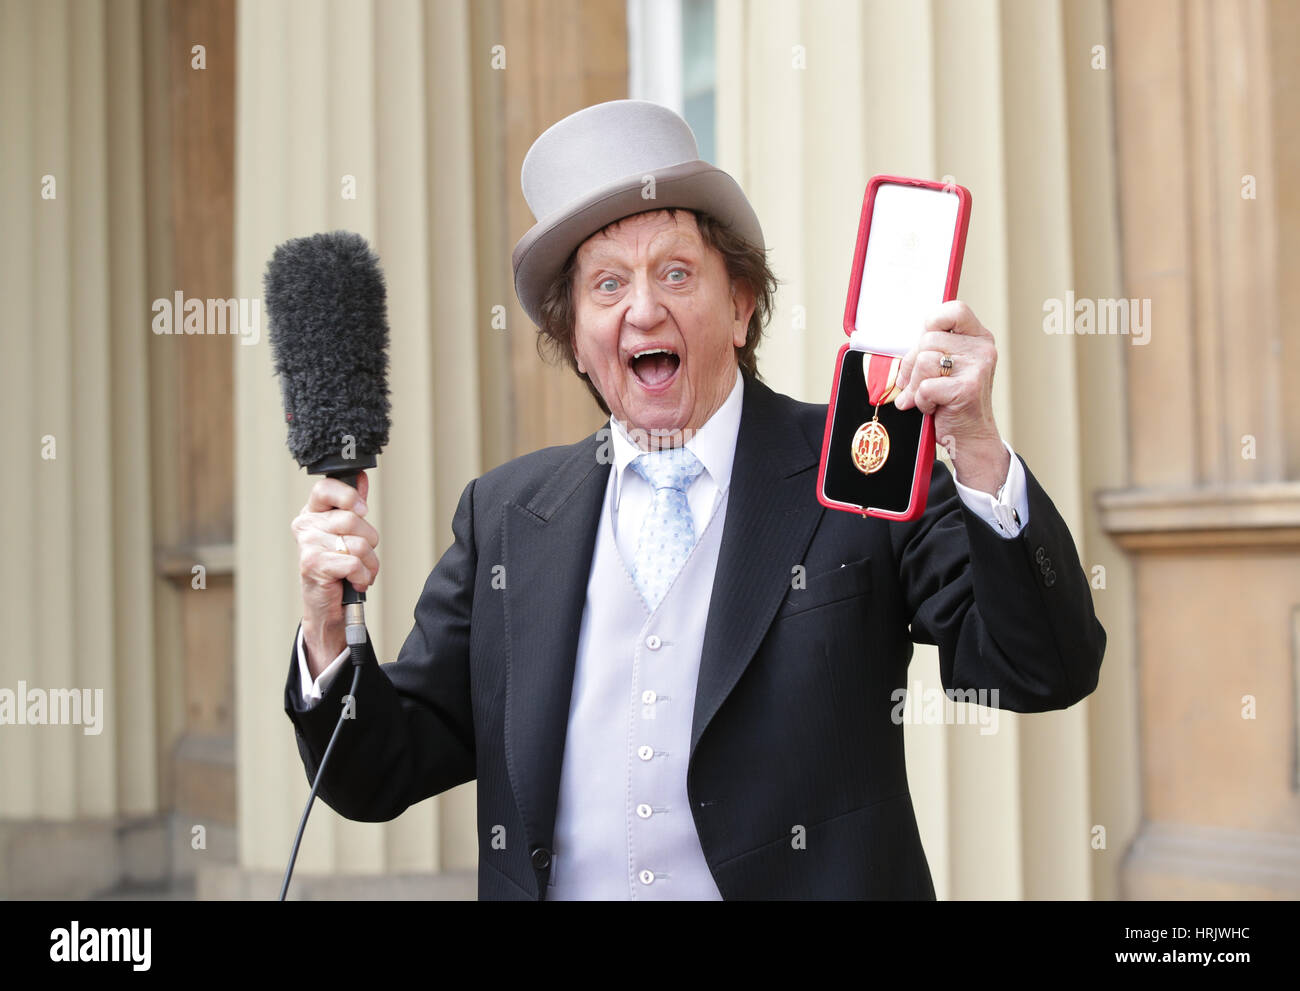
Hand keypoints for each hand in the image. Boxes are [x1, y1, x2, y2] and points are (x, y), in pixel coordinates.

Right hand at [291, 471, 379, 676]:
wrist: (327, 606)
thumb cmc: (338, 568)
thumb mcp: (346, 533)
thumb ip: (351, 504)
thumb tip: (360, 477)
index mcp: (313, 513)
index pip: (325, 488)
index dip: (348, 496)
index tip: (362, 509)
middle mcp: (306, 526)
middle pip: (352, 519)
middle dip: (369, 540)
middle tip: (364, 555)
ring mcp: (307, 545)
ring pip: (357, 543)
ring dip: (369, 563)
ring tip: (360, 571)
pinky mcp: (313, 565)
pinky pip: (354, 563)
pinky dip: (362, 576)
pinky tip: (355, 581)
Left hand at [893, 301, 1009, 494]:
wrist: (970, 439)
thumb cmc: (952, 403)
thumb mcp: (944, 369)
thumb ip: (931, 351)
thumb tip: (896, 348)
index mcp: (978, 337)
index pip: (954, 309)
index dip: (931, 322)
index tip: (923, 346)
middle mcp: (982, 348)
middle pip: (927, 339)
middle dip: (911, 365)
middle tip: (914, 385)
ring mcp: (978, 367)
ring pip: (923, 360)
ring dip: (915, 385)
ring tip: (925, 398)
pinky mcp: (967, 389)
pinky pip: (926, 386)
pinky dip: (922, 401)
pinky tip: (932, 408)